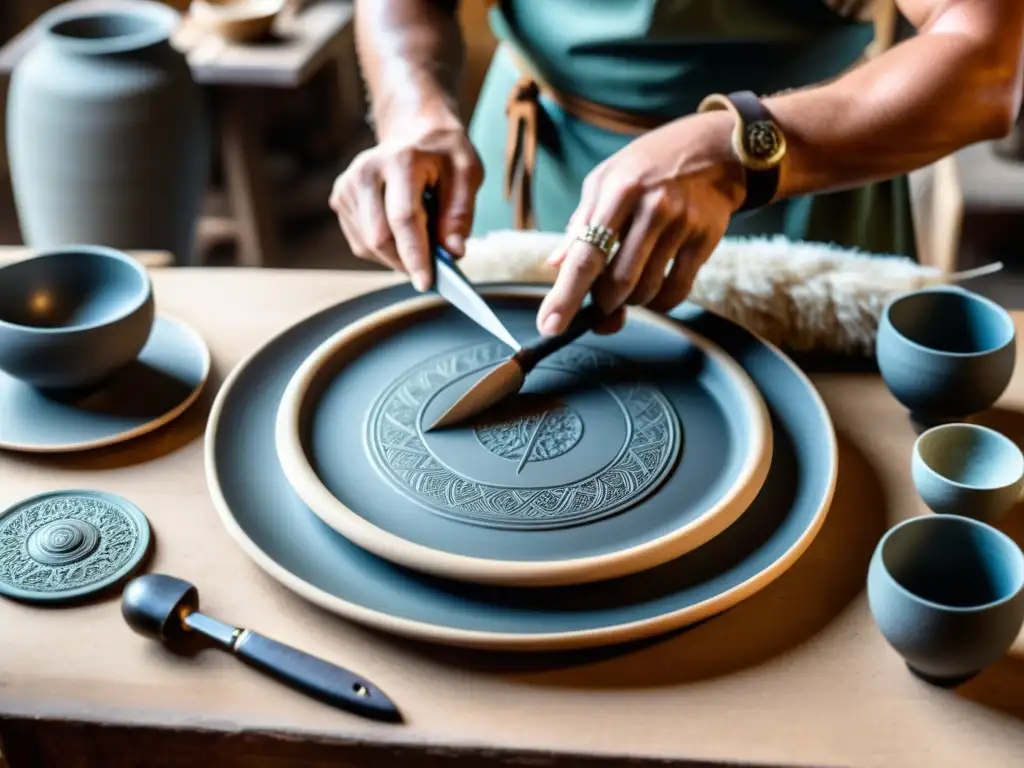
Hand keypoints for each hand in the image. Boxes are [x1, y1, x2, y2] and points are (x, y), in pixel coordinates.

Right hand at [330, 108, 482, 290]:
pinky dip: (385, 249)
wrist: (414, 132)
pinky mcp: (340, 199)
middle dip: (406, 261)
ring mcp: (348, 185)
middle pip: (379, 237)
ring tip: (420, 236)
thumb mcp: (468, 174)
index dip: (415, 255)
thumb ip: (461, 212)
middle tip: (433, 268)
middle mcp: (366, 171)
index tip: (426, 283)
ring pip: (368, 245)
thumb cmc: (443, 155)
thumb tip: (453, 251)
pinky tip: (401, 231)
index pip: (403, 218)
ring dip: (397, 256)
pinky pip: (362, 243)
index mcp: (400, 160)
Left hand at [538, 111, 745, 335]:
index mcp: (618, 191)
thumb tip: (555, 264)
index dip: (565, 296)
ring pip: (647, 291)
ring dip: (631, 302)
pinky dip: (660, 302)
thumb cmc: (648, 166)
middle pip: (618, 282)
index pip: (586, 255)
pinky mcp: (706, 238)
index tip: (550, 326)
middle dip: (603, 303)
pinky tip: (655, 291)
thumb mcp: (607, 178)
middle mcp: (652, 207)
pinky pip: (678, 290)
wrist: (712, 147)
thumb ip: (581, 221)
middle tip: (600, 301)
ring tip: (629, 286)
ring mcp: (683, 224)